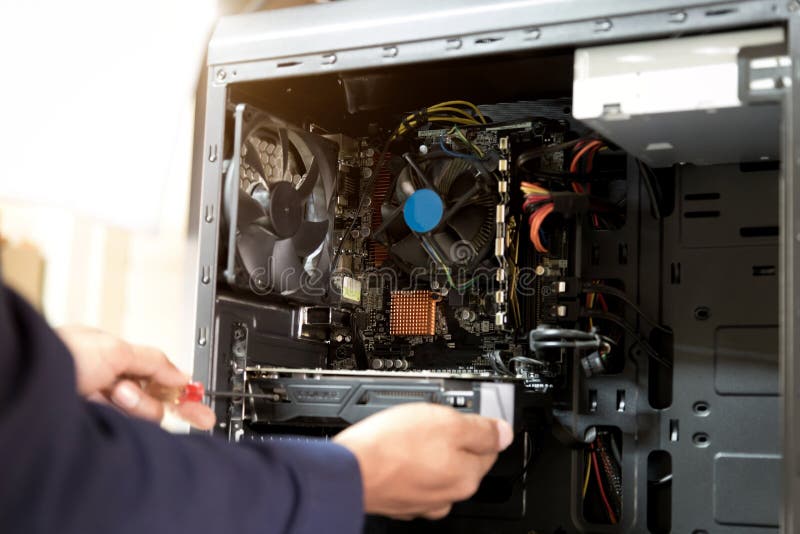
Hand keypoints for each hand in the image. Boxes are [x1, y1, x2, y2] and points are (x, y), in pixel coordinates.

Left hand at [56, 325, 215, 429]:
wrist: (35, 382)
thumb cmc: (58, 358)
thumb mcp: (115, 349)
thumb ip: (154, 361)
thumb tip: (181, 375)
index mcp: (114, 359)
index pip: (157, 374)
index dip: (182, 388)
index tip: (200, 403)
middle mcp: (109, 385)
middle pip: (155, 400)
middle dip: (157, 397)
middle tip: (191, 414)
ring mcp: (103, 408)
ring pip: (145, 416)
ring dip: (138, 403)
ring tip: (114, 393)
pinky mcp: (99, 428)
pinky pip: (131, 429)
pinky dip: (127, 416)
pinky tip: (110, 406)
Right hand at [333, 402, 512, 519]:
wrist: (348, 471)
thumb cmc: (392, 446)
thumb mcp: (446, 421)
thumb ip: (480, 428)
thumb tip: (503, 432)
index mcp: (467, 476)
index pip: (489, 447)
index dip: (478, 424)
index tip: (466, 413)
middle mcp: (448, 495)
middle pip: (462, 459)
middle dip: (451, 438)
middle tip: (430, 418)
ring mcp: (422, 501)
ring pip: (436, 469)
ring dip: (428, 452)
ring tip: (407, 432)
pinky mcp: (398, 500)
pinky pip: (412, 478)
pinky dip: (407, 465)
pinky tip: (395, 451)